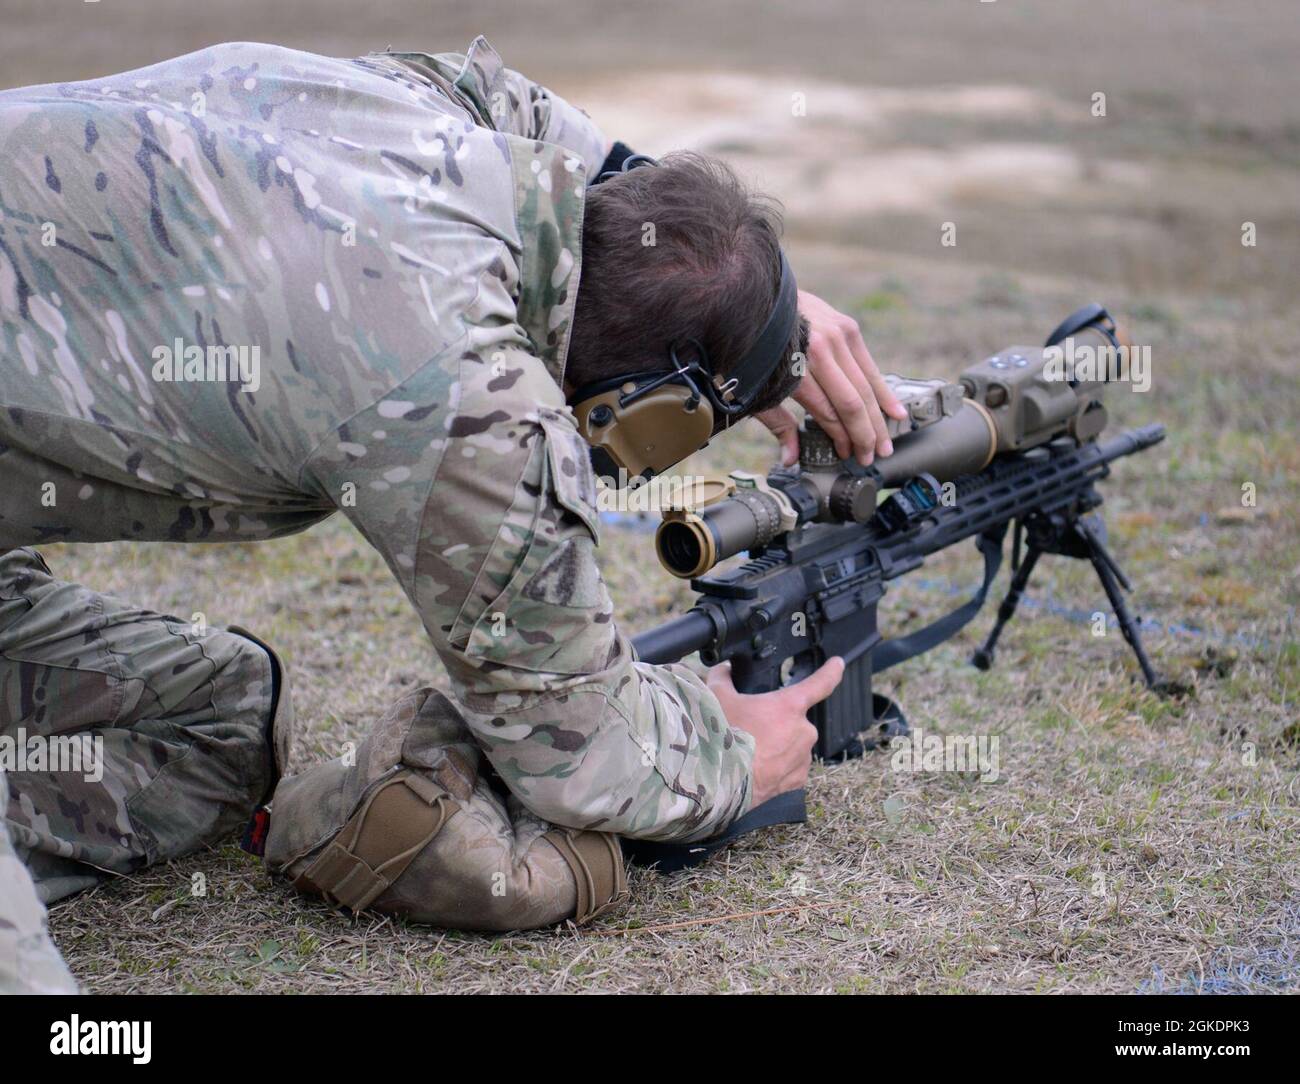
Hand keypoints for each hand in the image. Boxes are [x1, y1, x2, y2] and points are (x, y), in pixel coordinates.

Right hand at [707, 656, 845, 806]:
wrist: (720, 783)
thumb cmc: (722, 737)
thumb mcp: (717, 698)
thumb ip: (722, 677)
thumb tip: (724, 669)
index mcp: (789, 706)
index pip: (820, 683)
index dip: (831, 671)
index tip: (838, 664)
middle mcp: (803, 731)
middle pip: (792, 720)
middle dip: (774, 723)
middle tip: (749, 729)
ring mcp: (802, 759)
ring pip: (791, 746)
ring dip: (775, 747)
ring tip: (748, 753)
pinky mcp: (796, 783)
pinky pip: (789, 769)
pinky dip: (774, 768)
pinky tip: (754, 769)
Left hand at [756, 289, 908, 467]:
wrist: (754, 294)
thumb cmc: (751, 345)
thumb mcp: (756, 386)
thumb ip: (777, 422)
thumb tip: (790, 458)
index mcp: (793, 367)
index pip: (828, 412)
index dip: (841, 438)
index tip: (846, 455)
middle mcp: (818, 350)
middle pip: (852, 402)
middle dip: (865, 435)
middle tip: (871, 458)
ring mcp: (835, 334)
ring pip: (866, 385)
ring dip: (879, 418)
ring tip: (885, 443)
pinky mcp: (846, 325)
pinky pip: (869, 364)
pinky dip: (883, 390)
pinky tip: (896, 411)